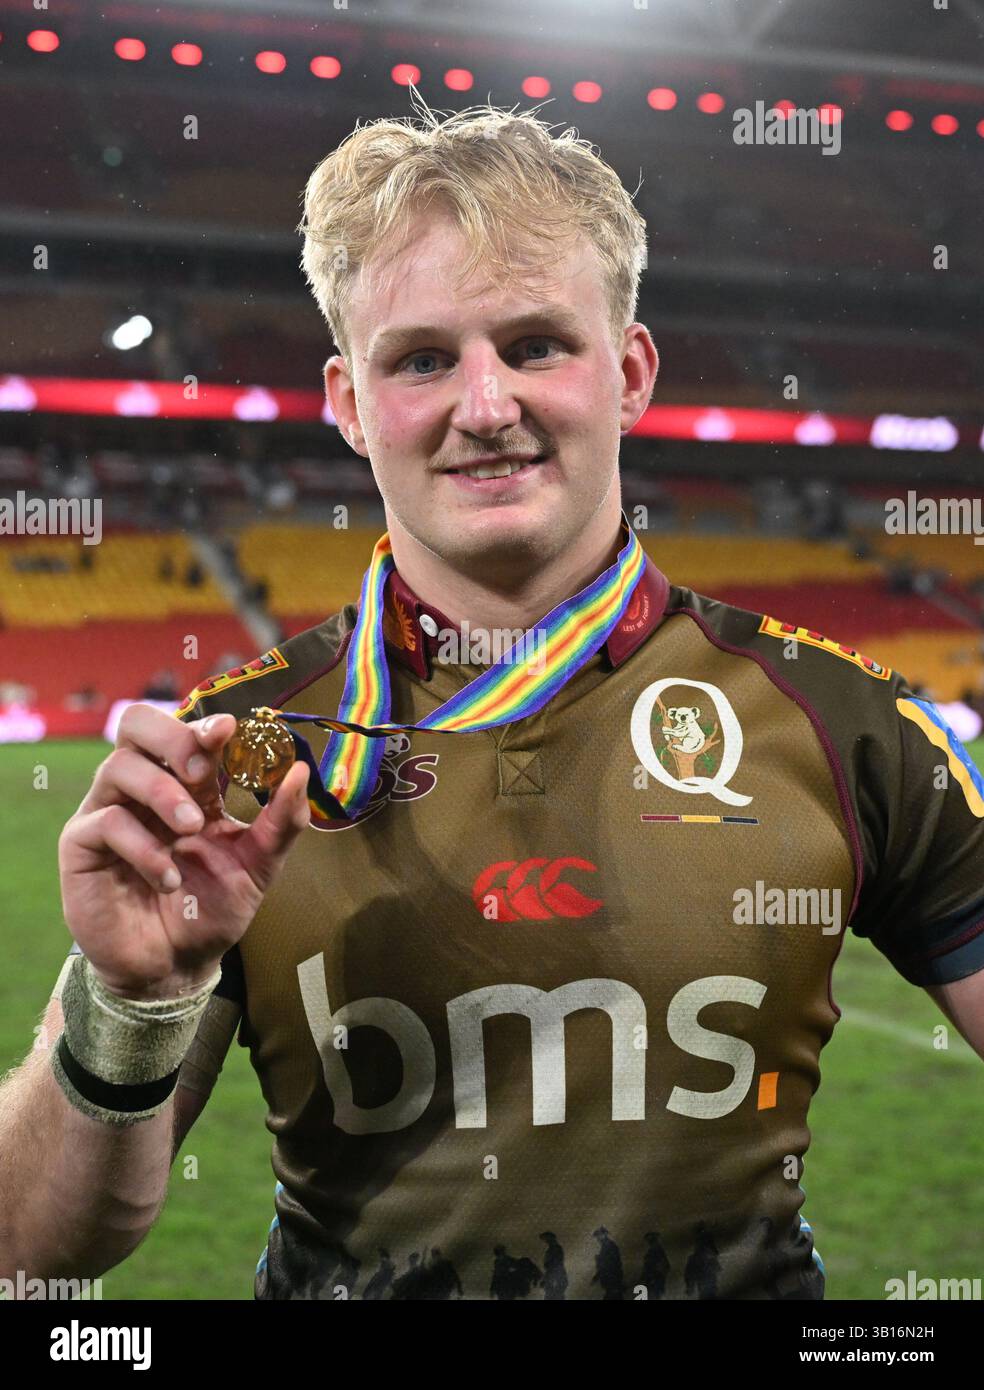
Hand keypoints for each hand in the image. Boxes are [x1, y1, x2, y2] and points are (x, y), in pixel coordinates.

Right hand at [58, 703, 309, 999]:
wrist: (175, 968)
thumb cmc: (211, 910)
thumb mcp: (259, 866)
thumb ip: (282, 822)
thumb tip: (301, 771)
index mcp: (188, 786)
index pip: (186, 733)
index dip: (203, 724)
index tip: (227, 729)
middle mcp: (145, 789)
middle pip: (137, 725)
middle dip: (172, 738)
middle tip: (201, 771)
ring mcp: (110, 812)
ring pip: (118, 766)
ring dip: (162, 792)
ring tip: (190, 829)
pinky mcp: (82, 846)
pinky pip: (105, 822)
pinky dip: (141, 845)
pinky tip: (166, 877)